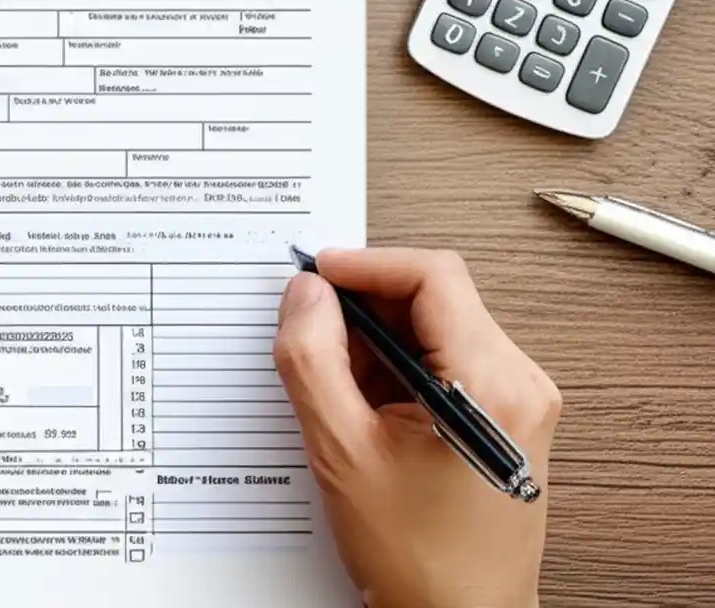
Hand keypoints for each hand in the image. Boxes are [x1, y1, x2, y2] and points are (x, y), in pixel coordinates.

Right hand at [274, 248, 560, 607]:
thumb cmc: (419, 559)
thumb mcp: (341, 451)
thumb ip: (313, 360)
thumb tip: (305, 296)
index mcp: (493, 384)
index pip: (432, 277)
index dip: (364, 264)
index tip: (316, 274)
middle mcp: (520, 384)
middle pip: (435, 298)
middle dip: (364, 307)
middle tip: (311, 329)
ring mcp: (518, 400)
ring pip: (436, 329)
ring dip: (377, 341)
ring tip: (336, 385)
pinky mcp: (504, 416)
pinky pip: (446, 362)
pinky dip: (396, 368)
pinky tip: (365, 406)